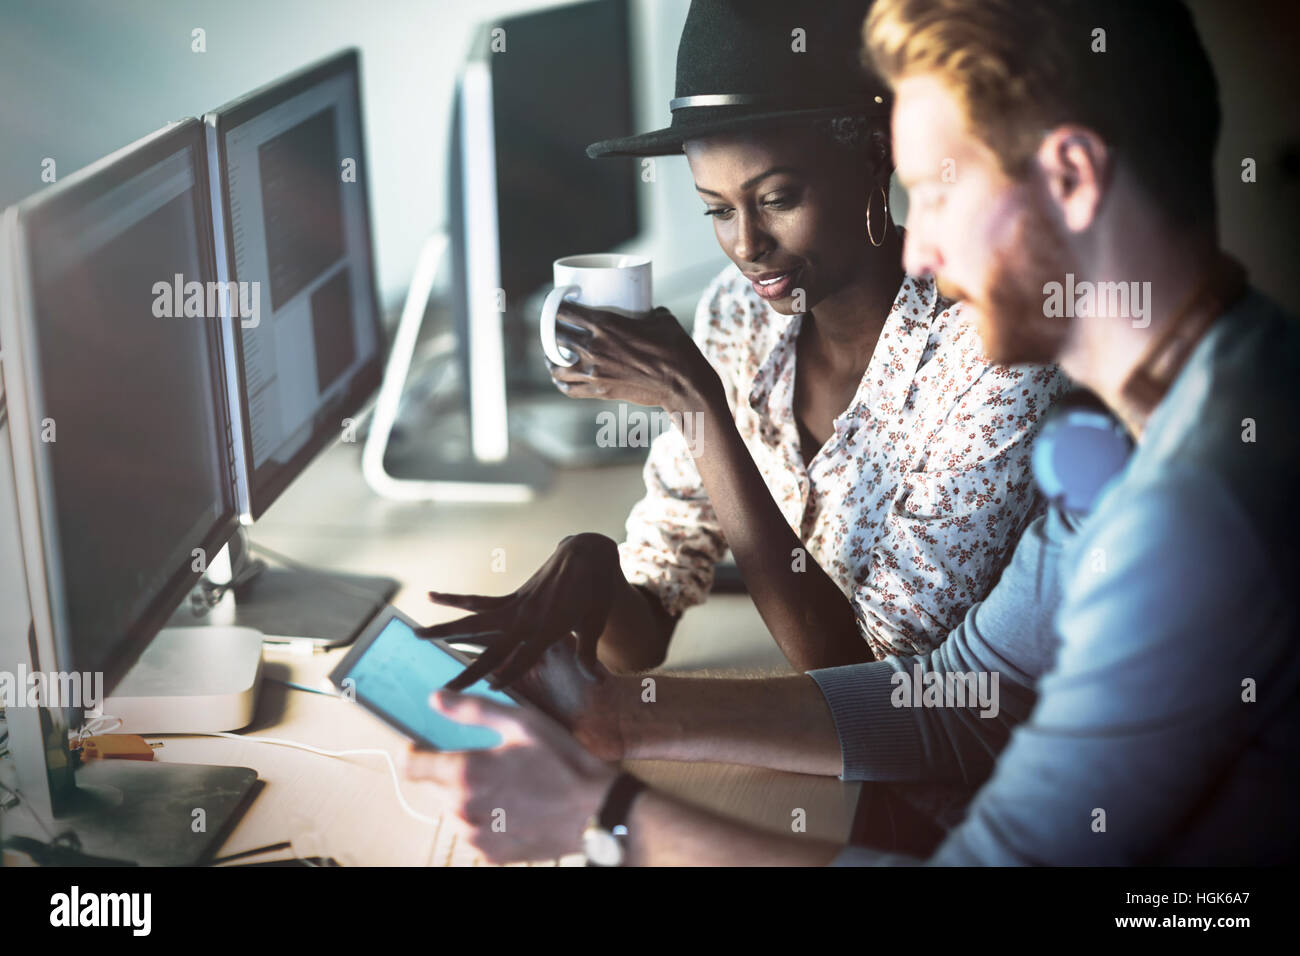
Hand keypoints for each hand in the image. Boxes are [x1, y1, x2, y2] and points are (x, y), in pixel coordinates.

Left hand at [404, 691, 618, 863]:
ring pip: (453, 812)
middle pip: (434, 788)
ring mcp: (476, 836)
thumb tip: (435, 697)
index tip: (422, 747)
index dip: (414, 753)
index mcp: (465, 773)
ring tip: (507, 787)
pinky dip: (485, 820)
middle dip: (451, 774)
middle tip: (488, 764)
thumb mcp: (521, 723)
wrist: (595, 811)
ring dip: (468, 798)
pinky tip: (514, 808)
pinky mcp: (491, 855)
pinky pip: (474, 833)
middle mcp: (463, 808)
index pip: (412, 766)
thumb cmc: (562, 762)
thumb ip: (471, 710)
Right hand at [417, 532, 620, 691]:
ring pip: (474, 621)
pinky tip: (431, 596)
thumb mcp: (595, 622)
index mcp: (548, 628)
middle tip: (446, 688)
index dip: (509, 674)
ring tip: (416, 634)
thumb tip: (596, 682)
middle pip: (492, 648)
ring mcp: (516, 606)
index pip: (525, 658)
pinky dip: (454, 599)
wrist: (587, 552)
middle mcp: (526, 618)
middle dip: (469, 670)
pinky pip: (479, 601)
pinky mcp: (512, 598)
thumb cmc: (595, 591)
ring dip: (446, 628)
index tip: (490, 691)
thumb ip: (587, 654)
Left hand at [549, 301, 722, 412]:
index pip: (564, 311)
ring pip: (556, 364)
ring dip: (550, 357)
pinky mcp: (599, 391)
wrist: (683, 384)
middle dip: (549, 329)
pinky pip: (568, 387)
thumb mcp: (661, 319)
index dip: (554, 305)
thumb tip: (646, 309)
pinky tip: (560, 376)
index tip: (555, 303)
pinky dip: (560, 381)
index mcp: (605, 323)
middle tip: (553, 326)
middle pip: (554, 335)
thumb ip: (646, 312)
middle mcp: (593, 346)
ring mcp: (594, 371)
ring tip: (552, 353)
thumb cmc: (676, 348)